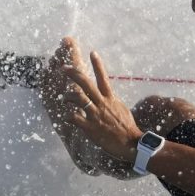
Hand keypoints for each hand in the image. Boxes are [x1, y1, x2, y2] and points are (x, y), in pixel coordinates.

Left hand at [51, 37, 141, 160]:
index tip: (92, 52)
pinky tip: (66, 117)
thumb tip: (108, 96)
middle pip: (86, 83)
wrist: (131, 143)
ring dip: (68, 96)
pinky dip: (68, 116)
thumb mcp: (121, 108)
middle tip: (64, 68)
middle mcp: (102, 103)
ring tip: (64, 98)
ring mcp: (95, 115)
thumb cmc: (127, 127)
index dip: (98, 64)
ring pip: (78, 98)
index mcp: (110, 98)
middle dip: (74, 74)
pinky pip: (74, 118)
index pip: (103, 77)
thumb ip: (112, 100)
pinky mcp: (90, 127)